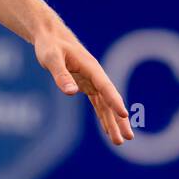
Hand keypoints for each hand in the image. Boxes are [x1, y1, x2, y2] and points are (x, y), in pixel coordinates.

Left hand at [33, 23, 132, 145]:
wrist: (50, 36)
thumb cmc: (50, 45)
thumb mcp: (52, 58)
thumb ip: (61, 76)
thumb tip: (72, 93)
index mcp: (91, 67)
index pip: (105, 87)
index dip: (114, 100)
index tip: (124, 114)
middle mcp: (95, 76)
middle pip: (110, 100)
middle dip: (119, 119)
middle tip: (128, 137)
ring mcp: (92, 81)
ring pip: (106, 105)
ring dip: (113, 122)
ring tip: (119, 141)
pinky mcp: (86, 85)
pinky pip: (98, 104)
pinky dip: (103, 117)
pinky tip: (108, 131)